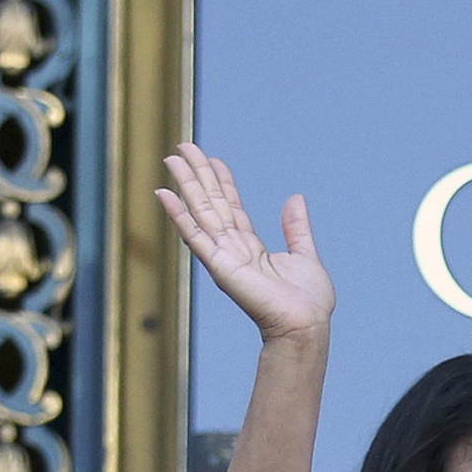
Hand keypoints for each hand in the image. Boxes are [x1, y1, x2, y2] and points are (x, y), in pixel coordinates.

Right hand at [155, 143, 334, 342]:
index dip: (221, 181)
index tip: (213, 158)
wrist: (305, 324)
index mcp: (251, 247)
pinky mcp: (218, 265)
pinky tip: (163, 194)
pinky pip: (194, 235)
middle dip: (198, 175)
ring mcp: (223, 256)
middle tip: (183, 147)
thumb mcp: (304, 254)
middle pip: (211, 203)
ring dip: (186, 185)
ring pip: (201, 211)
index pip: (231, 207)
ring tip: (172, 159)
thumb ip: (296, 227)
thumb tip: (295, 198)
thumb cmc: (307, 301)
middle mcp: (233, 249)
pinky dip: (177, 214)